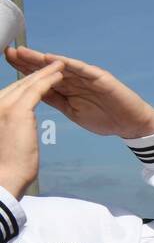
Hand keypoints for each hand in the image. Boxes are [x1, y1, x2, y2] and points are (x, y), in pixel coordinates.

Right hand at [0, 60, 64, 198]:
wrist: (4, 178)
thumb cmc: (6, 167)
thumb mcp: (5, 141)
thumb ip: (9, 131)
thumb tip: (16, 131)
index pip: (11, 91)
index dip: (25, 83)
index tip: (37, 78)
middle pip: (18, 84)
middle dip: (35, 73)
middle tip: (50, 65)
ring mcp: (5, 105)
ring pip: (29, 83)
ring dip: (45, 72)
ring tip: (58, 65)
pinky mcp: (18, 110)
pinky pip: (37, 90)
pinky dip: (49, 80)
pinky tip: (59, 74)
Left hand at [4, 46, 153, 138]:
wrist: (132, 124)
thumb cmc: (106, 119)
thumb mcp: (72, 112)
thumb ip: (55, 100)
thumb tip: (32, 93)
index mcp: (67, 87)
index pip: (41, 76)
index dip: (24, 68)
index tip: (6, 61)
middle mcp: (75, 78)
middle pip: (47, 67)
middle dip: (27, 60)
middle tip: (7, 51)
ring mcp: (87, 76)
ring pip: (60, 65)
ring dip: (42, 59)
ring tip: (23, 52)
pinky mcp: (100, 77)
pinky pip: (81, 69)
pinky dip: (67, 64)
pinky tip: (53, 59)